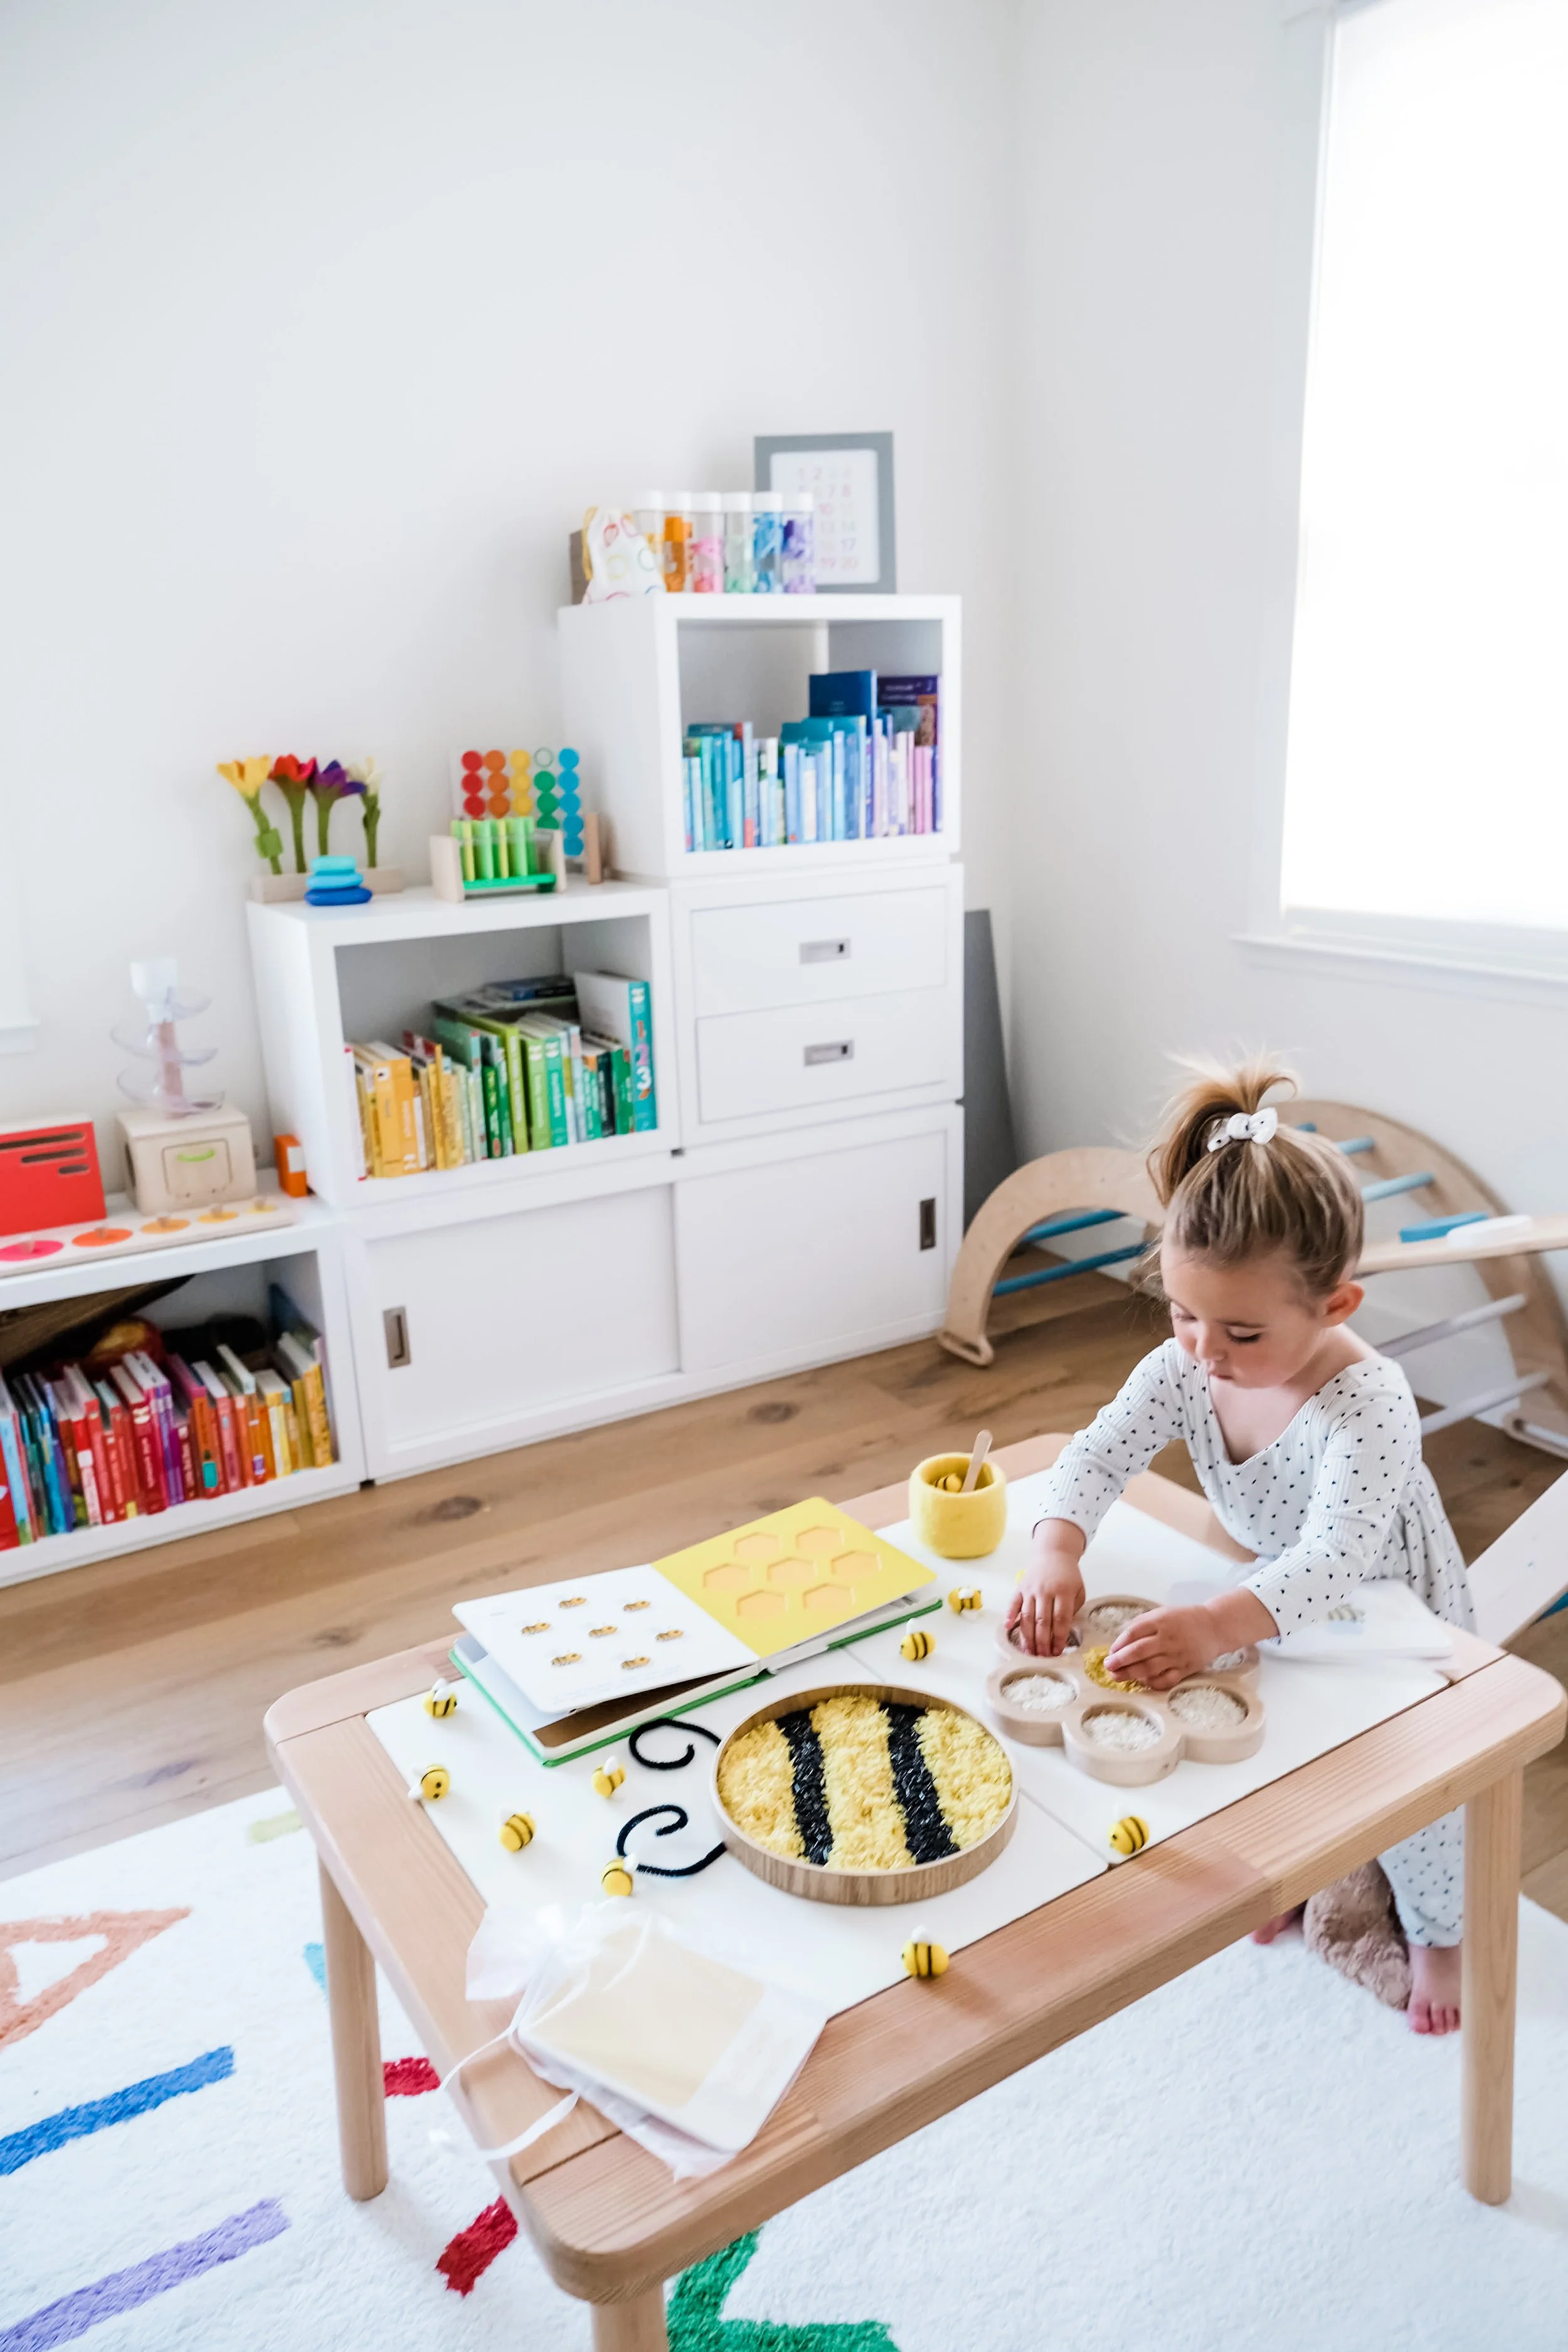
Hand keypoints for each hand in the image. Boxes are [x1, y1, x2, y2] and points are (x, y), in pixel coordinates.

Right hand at [1007, 1530, 1084, 1656]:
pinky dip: (1010, 1615)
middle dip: (1042, 1642)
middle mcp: (1046, 1590)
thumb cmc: (1068, 1576)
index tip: (1057, 1652)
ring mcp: (1031, 1589)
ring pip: (1027, 1616)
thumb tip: (1061, 1632)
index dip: (1058, 1637)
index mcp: (1064, 1591)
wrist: (1053, 1553)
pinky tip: (1008, 1627)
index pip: (1061, 1619)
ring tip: (1029, 1652)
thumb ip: (1072, 1610)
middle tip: (1042, 1657)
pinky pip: (1013, 1603)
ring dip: (1027, 1636)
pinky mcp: (1020, 1587)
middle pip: (1042, 1621)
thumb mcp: (1079, 1590)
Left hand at [1104, 1604, 1222, 1690]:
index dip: (1119, 1644)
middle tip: (1108, 1667)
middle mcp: (1169, 1638)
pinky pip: (1166, 1680)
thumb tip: (1119, 1641)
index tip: (1110, 1652)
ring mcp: (1178, 1655)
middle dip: (1120, 1661)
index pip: (1134, 1632)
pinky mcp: (1186, 1669)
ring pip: (1150, 1668)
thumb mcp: (1161, 1614)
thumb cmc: (1183, 1620)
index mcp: (1161, 1621)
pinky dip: (1151, 1683)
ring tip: (1117, 1676)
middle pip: (1139, 1651)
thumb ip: (1141, 1625)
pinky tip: (1141, 1681)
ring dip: (1130, 1674)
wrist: (1214, 1627)